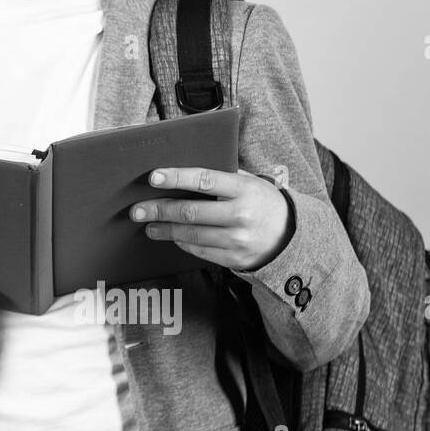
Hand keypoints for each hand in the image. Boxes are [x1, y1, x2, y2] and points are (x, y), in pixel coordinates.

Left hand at [130, 167, 291, 271]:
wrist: (291, 236)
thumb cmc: (261, 202)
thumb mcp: (250, 182)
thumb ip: (221, 176)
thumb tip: (180, 171)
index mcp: (244, 189)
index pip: (204, 181)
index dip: (177, 178)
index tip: (154, 177)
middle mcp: (241, 215)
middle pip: (190, 212)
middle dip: (159, 209)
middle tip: (137, 209)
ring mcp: (238, 240)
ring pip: (191, 234)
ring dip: (165, 229)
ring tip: (148, 224)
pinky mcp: (234, 259)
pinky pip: (199, 251)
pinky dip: (182, 242)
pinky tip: (171, 236)